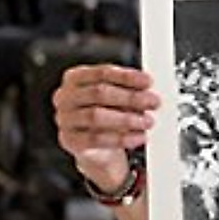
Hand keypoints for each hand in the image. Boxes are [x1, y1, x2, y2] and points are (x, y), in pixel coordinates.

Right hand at [53, 63, 158, 190]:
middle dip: (130, 97)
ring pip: (96, 116)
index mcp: (75, 78)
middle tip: (153, 102)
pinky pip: (96, 139)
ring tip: (147, 121)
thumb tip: (148, 92)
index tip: (148, 82)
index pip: (102, 72)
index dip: (127, 77)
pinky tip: (138, 137)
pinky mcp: (70, 140)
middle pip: (99, 93)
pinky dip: (121, 138)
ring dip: (127, 119)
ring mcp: (65, 119)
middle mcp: (66, 97)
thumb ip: (129, 90)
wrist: (96, 147)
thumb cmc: (107, 113)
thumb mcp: (116, 97)